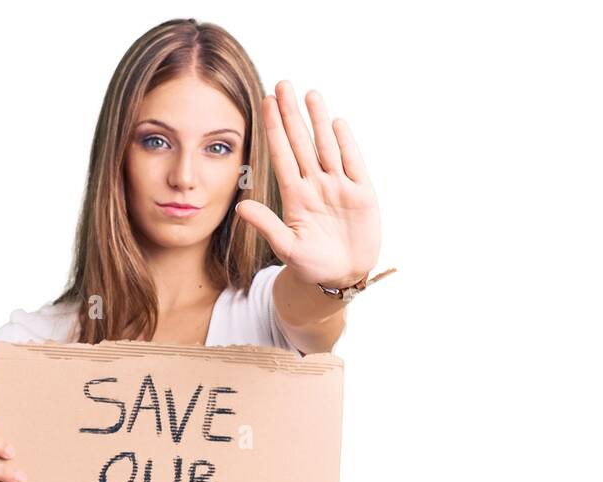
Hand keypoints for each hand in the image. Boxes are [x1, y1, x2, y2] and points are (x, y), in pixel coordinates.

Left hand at [235, 80, 380, 288]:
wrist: (342, 276)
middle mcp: (315, 185)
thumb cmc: (311, 264)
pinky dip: (346, 144)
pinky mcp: (361, 194)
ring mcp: (339, 187)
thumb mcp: (287, 248)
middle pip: (302, 143)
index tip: (266, 103)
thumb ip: (267, 225)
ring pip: (327, 147)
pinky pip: (353, 164)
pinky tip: (337, 123)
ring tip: (310, 94)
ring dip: (319, 121)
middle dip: (293, 114)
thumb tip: (241, 207)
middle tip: (283, 84)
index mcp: (295, 196)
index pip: (282, 154)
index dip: (274, 128)